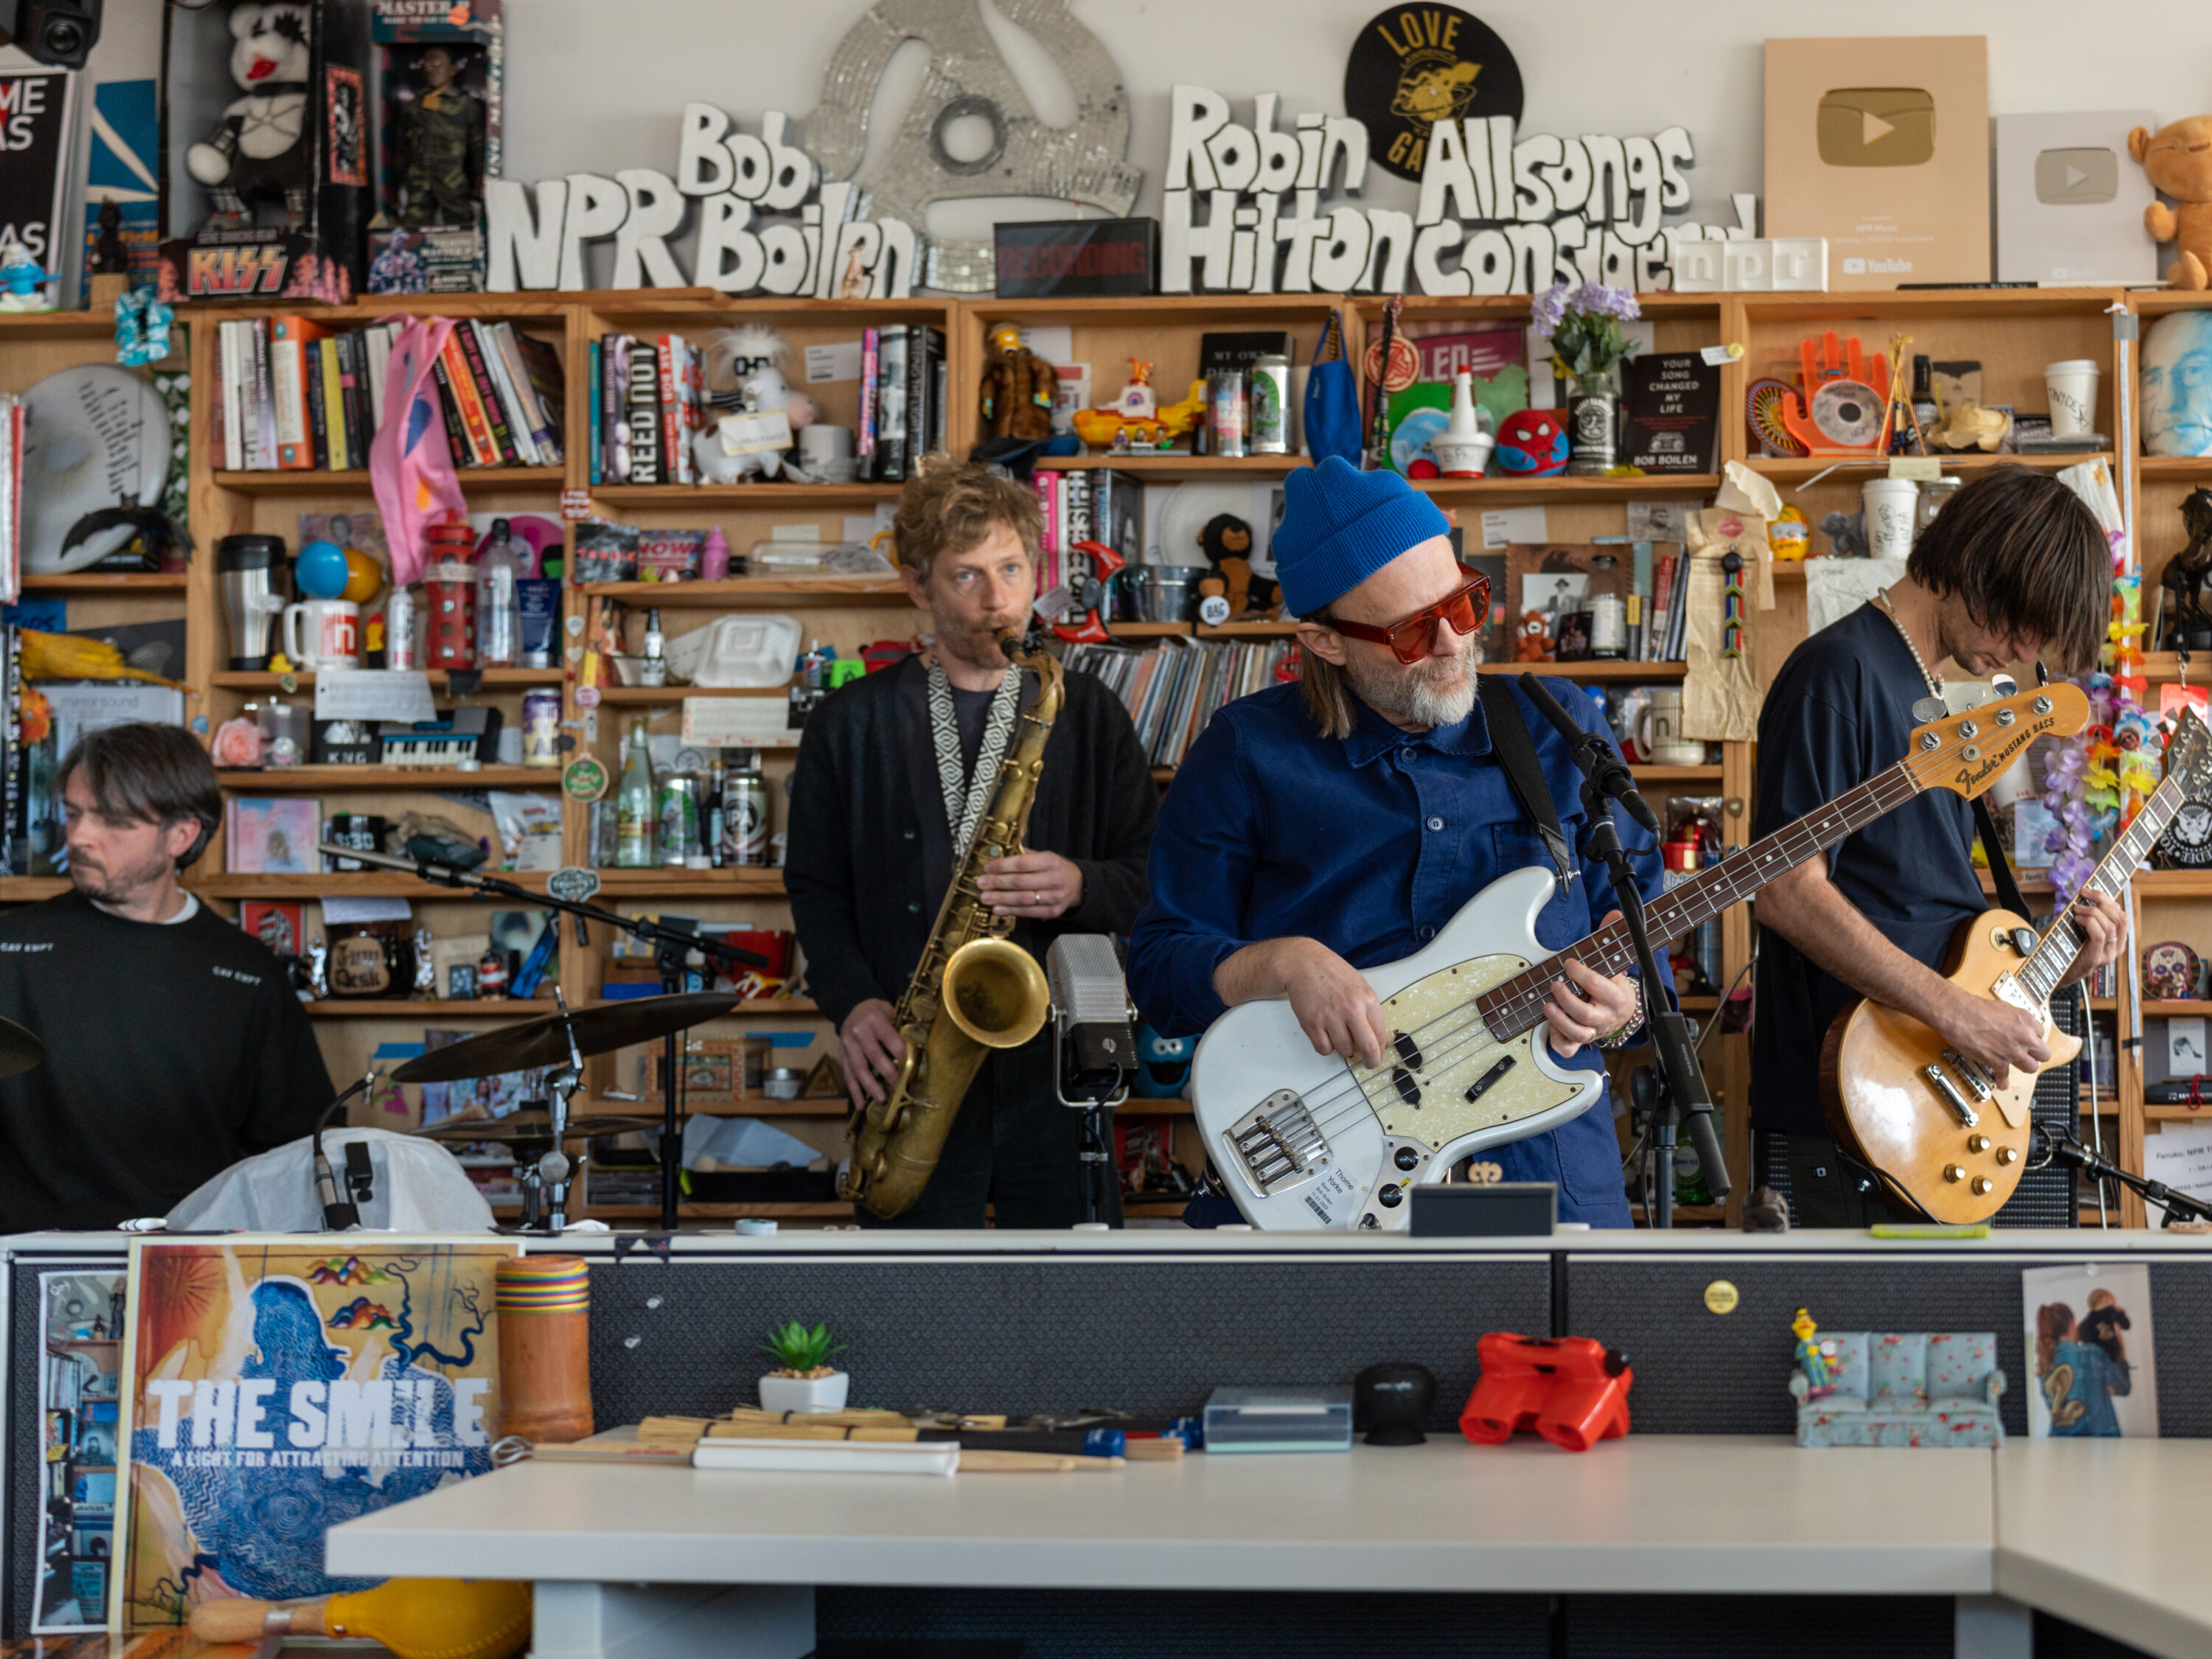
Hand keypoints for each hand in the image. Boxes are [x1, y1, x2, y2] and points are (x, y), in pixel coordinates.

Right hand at [839, 998, 906, 1107]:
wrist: (853, 1008)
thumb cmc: (878, 1013)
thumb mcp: (890, 1012)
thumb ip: (899, 1029)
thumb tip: (918, 1050)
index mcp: (874, 1019)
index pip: (889, 1037)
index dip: (899, 1052)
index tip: (910, 1066)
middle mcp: (858, 1031)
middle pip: (873, 1055)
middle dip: (887, 1072)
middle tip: (898, 1086)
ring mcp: (847, 1044)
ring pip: (858, 1068)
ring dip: (870, 1086)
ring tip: (882, 1099)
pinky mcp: (841, 1054)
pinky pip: (848, 1074)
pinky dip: (854, 1091)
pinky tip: (861, 1105)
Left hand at [978, 850, 1083, 919]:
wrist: (1078, 885)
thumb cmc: (1054, 868)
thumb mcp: (1044, 856)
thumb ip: (1023, 855)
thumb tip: (997, 853)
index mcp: (1050, 861)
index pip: (1023, 863)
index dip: (1002, 866)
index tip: (987, 868)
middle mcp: (1054, 879)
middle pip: (1020, 882)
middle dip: (997, 883)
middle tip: (981, 883)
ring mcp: (1054, 897)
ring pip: (1023, 899)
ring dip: (1001, 899)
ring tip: (985, 897)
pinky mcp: (1052, 912)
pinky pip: (1028, 912)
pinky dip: (1010, 911)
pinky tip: (997, 908)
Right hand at [1277, 938, 1391, 1069]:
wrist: (1303, 963)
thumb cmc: (1331, 972)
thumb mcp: (1359, 985)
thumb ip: (1368, 1009)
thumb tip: (1374, 1035)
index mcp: (1367, 999)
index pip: (1380, 1034)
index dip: (1380, 1049)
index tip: (1378, 1054)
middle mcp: (1351, 1009)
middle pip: (1367, 1047)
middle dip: (1370, 1060)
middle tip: (1369, 1063)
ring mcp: (1330, 1017)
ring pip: (1344, 1050)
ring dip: (1344, 1048)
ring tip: (1339, 1035)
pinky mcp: (1312, 1023)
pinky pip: (1323, 1049)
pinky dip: (1326, 1047)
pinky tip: (1326, 1035)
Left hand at [1544, 913, 1640, 1056]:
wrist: (1622, 1013)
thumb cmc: (1612, 985)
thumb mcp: (1614, 963)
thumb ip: (1610, 939)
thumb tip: (1614, 913)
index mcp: (1616, 997)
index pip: (1600, 986)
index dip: (1583, 974)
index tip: (1569, 963)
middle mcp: (1605, 1017)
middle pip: (1586, 1014)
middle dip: (1568, 999)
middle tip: (1555, 984)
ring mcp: (1592, 1031)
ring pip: (1578, 1034)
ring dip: (1559, 1021)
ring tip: (1547, 1006)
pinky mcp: (1580, 1041)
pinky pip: (1568, 1049)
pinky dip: (1557, 1041)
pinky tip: (1550, 1028)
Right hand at [1931, 985, 2048, 1087]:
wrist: (1959, 1014)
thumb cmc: (1975, 1008)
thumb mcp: (2004, 1007)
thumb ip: (2016, 1019)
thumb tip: (2016, 1026)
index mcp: (2027, 1021)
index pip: (2040, 1035)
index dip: (2032, 1038)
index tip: (2027, 1040)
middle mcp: (2024, 1037)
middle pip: (2043, 1054)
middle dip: (2036, 1054)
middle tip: (2029, 1054)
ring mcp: (2013, 1051)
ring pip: (2032, 1067)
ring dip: (2025, 1066)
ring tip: (2018, 1064)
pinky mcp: (1998, 1062)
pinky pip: (2005, 1075)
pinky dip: (2003, 1080)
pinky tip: (2002, 1083)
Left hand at [2055, 890, 2125, 987]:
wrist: (2055, 972)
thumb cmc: (2066, 946)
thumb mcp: (2080, 928)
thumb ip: (2088, 916)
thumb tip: (2084, 894)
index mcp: (2117, 939)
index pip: (2122, 915)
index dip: (2108, 899)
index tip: (2089, 891)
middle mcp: (2117, 947)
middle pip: (2121, 918)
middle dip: (2102, 902)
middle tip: (2083, 896)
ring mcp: (2108, 954)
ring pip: (2112, 926)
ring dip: (2093, 912)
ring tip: (2077, 909)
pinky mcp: (2096, 958)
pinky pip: (2100, 936)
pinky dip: (2089, 923)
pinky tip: (2077, 920)